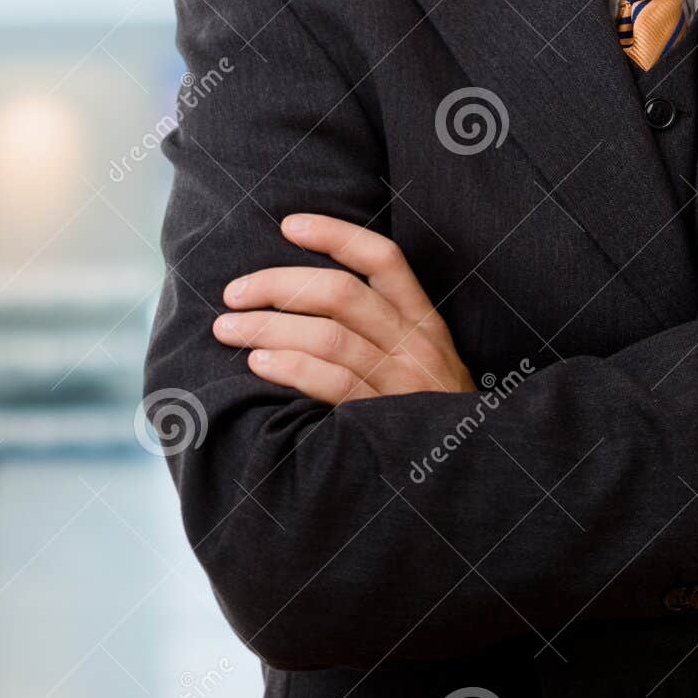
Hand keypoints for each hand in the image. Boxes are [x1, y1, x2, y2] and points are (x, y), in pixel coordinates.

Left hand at [212, 213, 476, 403]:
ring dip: (268, 328)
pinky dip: (291, 368)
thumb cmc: (429, 408)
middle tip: (233, 293)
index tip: (288, 225)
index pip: (383, 259)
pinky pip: (332, 384)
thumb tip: (307, 293)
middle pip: (341, 294)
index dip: (336, 235)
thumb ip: (384, 326)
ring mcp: (400, 382)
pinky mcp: (382, 420)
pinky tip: (259, 364)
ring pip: (329, 337)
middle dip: (278, 286)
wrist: (469, 472)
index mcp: (424, 319)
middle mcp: (414, 343)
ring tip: (228, 329)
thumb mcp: (424, 357)